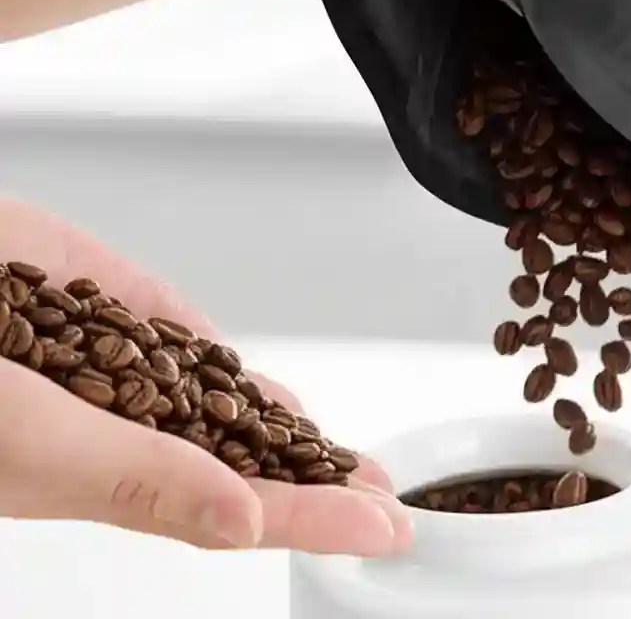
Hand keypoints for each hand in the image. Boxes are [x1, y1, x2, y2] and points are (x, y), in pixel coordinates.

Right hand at [0, 196, 411, 554]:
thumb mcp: (28, 441)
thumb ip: (135, 480)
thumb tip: (246, 525)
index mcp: (90, 476)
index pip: (223, 510)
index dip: (309, 521)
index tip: (386, 529)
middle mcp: (110, 427)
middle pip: (237, 466)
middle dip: (314, 488)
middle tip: (391, 506)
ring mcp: (113, 363)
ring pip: (221, 410)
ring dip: (290, 440)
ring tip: (355, 468)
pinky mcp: (108, 303)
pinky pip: (186, 345)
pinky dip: (238, 375)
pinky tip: (284, 403)